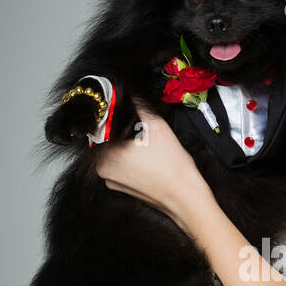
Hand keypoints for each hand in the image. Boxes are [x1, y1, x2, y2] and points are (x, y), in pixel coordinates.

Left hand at [94, 102, 204, 226]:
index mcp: (105, 154)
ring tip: (143, 138)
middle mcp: (102, 169)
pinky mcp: (121, 187)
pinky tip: (144, 154)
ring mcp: (111, 181)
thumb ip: (138, 103)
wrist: (185, 196)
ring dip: (123, 141)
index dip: (113, 112)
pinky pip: (119, 165)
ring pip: (113, 151)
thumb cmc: (171, 166)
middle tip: (138, 122)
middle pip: (105, 138)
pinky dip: (127, 156)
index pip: (100, 124)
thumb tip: (130, 89)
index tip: (124, 105)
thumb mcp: (156, 125)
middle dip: (120, 127)